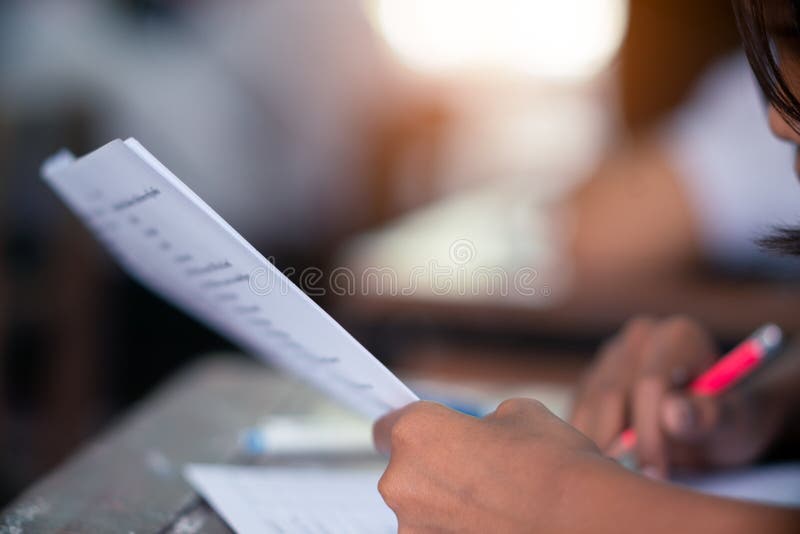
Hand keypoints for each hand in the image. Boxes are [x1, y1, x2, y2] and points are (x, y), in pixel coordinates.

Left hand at [373, 399, 619, 532]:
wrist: (583, 520)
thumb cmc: (552, 465)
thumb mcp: (519, 413)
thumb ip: (481, 422)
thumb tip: (479, 433)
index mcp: (416, 432)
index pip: (388, 426)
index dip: (407, 428)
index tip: (417, 434)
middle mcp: (402, 480)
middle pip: (404, 471)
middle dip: (433, 469)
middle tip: (476, 471)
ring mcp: (414, 527)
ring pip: (421, 508)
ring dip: (445, 504)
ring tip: (493, 504)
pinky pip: (438, 532)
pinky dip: (457, 528)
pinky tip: (493, 522)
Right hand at [570, 316, 782, 477]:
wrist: (712, 425)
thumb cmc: (726, 423)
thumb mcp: (732, 425)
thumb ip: (706, 416)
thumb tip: (673, 413)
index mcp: (678, 336)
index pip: (650, 384)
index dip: (650, 433)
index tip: (657, 474)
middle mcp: (640, 337)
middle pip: (612, 395)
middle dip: (621, 445)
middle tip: (633, 484)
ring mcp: (611, 357)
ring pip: (589, 406)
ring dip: (600, 447)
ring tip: (621, 479)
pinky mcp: (590, 381)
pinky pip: (577, 414)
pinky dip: (586, 444)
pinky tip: (608, 466)